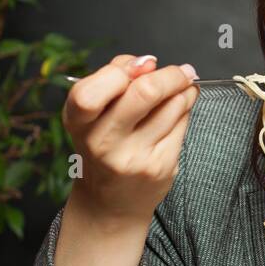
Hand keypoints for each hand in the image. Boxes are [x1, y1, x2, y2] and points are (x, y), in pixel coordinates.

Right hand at [63, 53, 198, 224]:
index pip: (91, 92)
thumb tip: (147, 63)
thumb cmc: (103, 147)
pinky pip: (181, 125)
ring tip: (183, 89)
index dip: (122, 70)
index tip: (143, 65)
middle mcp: (102, 143)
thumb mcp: (92, 114)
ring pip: (172, 106)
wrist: (110, 202)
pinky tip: (180, 109)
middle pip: (144, 93)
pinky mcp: (160, 167)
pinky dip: (186, 110)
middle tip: (183, 72)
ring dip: (184, 91)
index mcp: (78, 123)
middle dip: (171, 74)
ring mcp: (133, 157)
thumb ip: (114, 80)